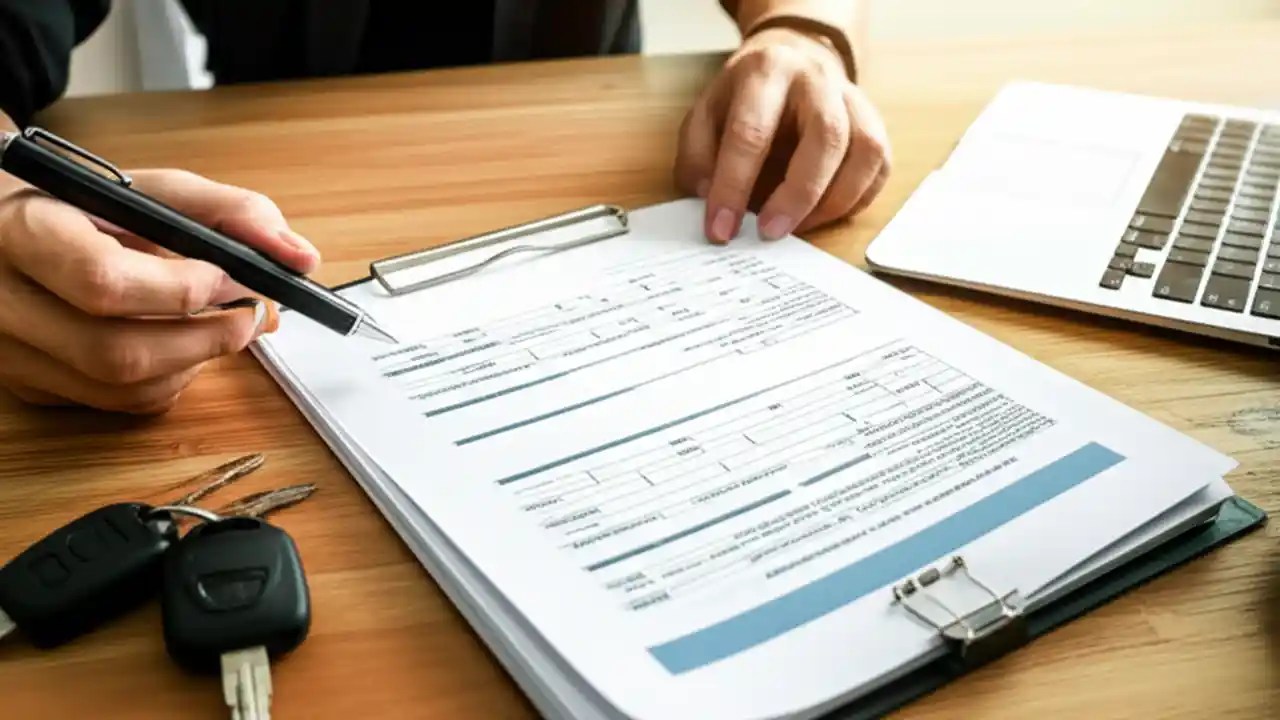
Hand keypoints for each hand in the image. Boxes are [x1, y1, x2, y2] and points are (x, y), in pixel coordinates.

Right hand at [0, 169, 319, 413]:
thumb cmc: (80, 204)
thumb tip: (299, 258)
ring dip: (195, 362)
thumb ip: (230, 213)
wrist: (6, 227)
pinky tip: (180, 344)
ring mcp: (11, 351)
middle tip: (252, 314)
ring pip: (121, 388)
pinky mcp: (28, 384)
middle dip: (206, 338)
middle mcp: (4, 298)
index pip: (103, 281)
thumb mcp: (148, 189)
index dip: (182, 289)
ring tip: (220, 324)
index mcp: (23, 230)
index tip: (231, 276)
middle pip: (116, 352)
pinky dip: (169, 380)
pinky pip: (115, 403)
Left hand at [674, 26, 890, 242]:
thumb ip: (697, 154)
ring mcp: (853, 99)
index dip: (734, 186)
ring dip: (833, 201)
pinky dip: (855, 200)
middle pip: (825, 136)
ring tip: (799, 228)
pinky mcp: (875, 123)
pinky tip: (824, 214)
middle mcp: (817, 80)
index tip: (721, 229)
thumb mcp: (705, 113)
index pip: (752, 132)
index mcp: (767, 71)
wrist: (794, 58)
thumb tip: (708, 196)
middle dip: (797, 195)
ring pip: (865, 151)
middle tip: (770, 234)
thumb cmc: (745, 98)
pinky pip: (879, 166)